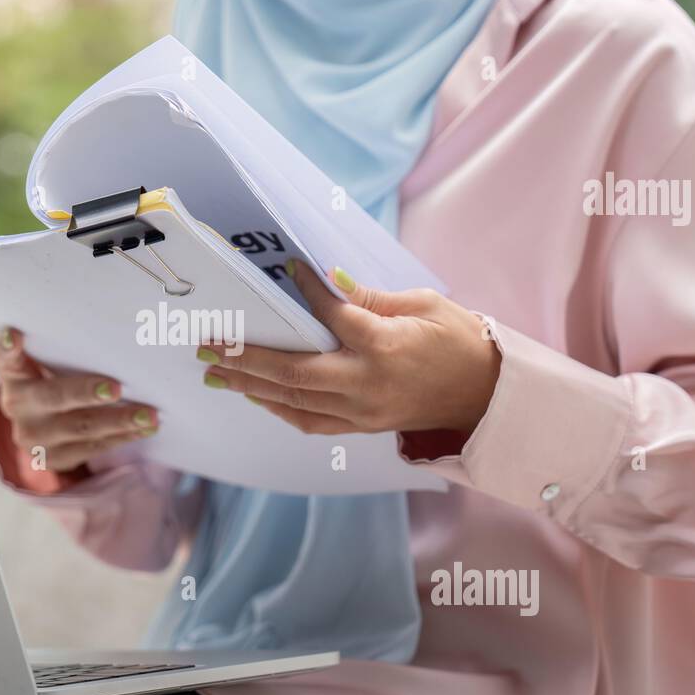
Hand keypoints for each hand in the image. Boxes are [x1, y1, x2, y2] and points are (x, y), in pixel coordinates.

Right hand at [0, 328, 157, 473]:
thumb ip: (51, 341)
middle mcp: (17, 406)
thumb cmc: (48, 377)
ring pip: (80, 428)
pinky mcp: (54, 458)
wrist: (38, 423)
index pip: (4, 357)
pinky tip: (143, 429)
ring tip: (149, 415)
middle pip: (53, 397)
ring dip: (118, 422)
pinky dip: (122, 437)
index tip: (15, 337)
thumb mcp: (41, 359)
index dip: (9, 349)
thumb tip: (84, 319)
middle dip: (86, 393)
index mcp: (13, 374)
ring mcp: (34, 437)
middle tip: (116, 388)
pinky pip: (92, 448)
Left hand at [198, 261, 500, 436]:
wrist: (486, 397)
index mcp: (386, 347)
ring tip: (215, 371)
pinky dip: (279, 409)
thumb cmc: (460, 342)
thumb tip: (331, 277)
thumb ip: (373, 298)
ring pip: (294, 402)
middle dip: (246, 359)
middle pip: (294, 372)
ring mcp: (362, 412)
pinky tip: (255, 395)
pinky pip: (310, 422)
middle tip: (209, 345)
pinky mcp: (362, 427)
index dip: (306, 292)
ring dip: (251, 386)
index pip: (334, 316)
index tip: (285, 268)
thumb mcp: (425, 306)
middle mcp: (367, 384)